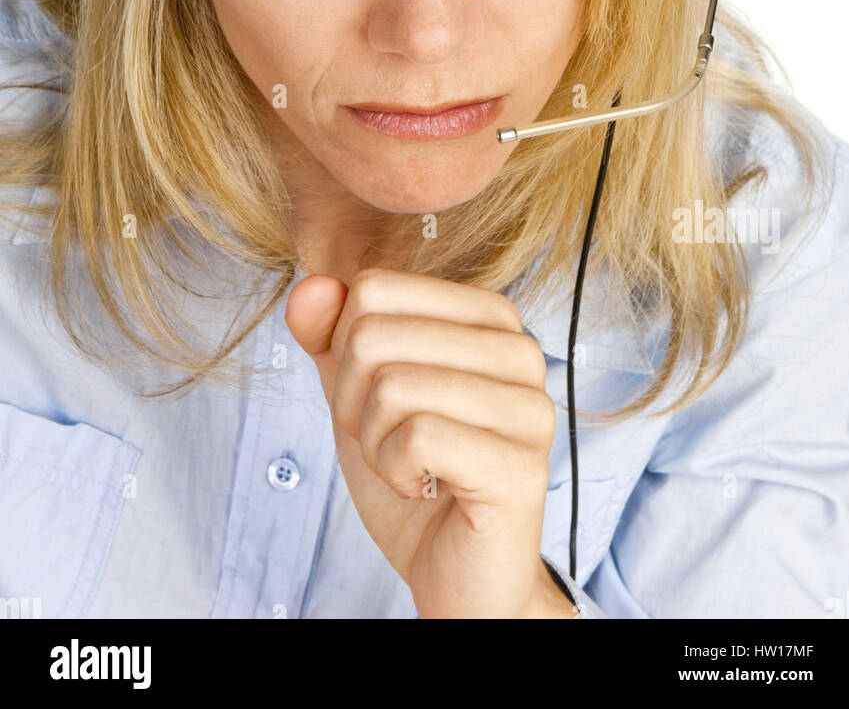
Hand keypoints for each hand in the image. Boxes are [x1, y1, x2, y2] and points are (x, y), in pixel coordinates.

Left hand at [285, 266, 573, 618]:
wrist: (457, 574)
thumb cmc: (415, 476)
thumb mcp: (357, 395)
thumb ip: (330, 335)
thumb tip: (309, 286)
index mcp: (489, 317)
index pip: (374, 289)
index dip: (346, 353)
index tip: (381, 402)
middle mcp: (520, 349)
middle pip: (375, 335)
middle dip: (355, 403)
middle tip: (392, 443)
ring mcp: (528, 407)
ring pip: (393, 386)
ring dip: (376, 444)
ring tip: (413, 468)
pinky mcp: (520, 465)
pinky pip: (417, 437)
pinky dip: (397, 473)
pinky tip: (427, 490)